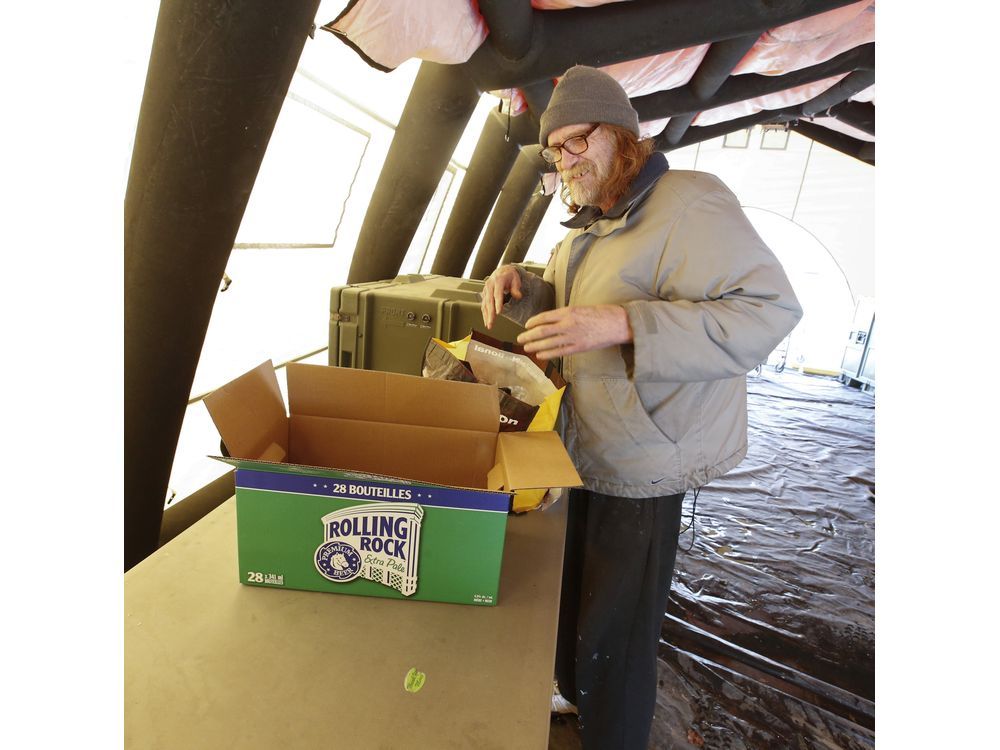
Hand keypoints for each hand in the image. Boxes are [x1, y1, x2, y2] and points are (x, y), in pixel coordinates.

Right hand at [481, 265, 522, 329]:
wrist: (502, 271)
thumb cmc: (510, 276)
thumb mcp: (516, 279)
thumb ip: (516, 288)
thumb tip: (518, 296)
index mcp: (498, 281)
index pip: (497, 294)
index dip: (498, 303)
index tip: (499, 312)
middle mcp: (490, 285)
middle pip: (489, 301)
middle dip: (490, 313)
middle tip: (491, 322)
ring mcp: (486, 290)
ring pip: (485, 304)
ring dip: (486, 315)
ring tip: (489, 325)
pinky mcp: (485, 294)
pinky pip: (483, 305)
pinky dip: (484, 314)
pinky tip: (486, 321)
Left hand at [517, 305, 632, 359]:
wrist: (619, 323)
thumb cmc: (602, 314)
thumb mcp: (582, 308)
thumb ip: (567, 315)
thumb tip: (553, 321)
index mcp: (568, 312)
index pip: (544, 317)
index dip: (533, 322)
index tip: (526, 325)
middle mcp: (568, 324)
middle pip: (542, 331)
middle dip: (528, 335)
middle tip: (519, 338)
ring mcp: (573, 337)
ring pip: (548, 342)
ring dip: (535, 346)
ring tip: (526, 348)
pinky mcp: (579, 348)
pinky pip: (559, 352)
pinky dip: (548, 354)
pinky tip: (540, 355)